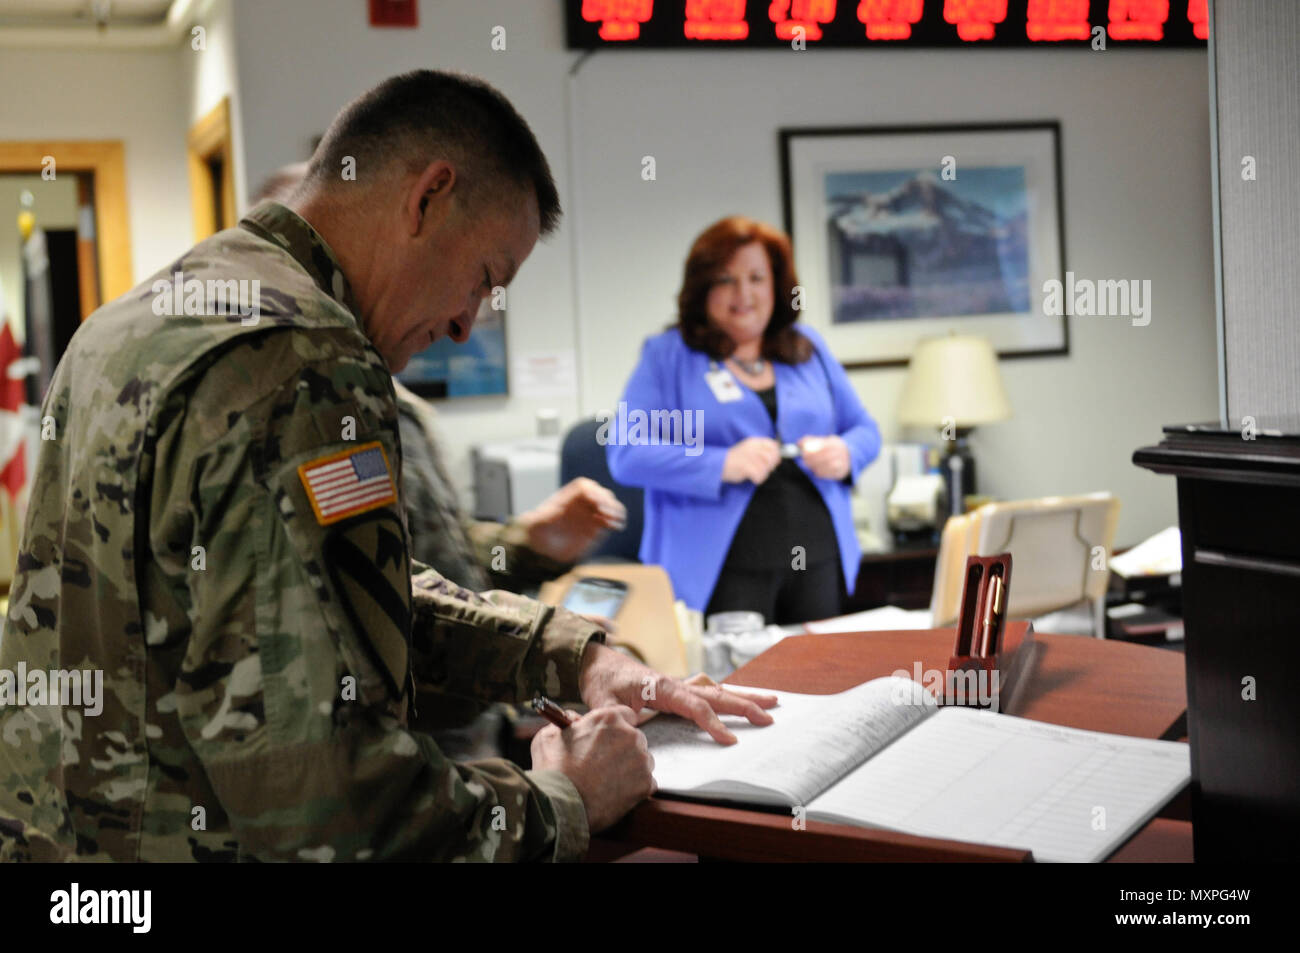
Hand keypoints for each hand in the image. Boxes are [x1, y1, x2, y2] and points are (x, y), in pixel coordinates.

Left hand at [518, 477, 626, 563]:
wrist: (544, 550)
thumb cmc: (537, 534)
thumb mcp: (532, 525)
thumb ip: (535, 519)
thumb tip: (536, 516)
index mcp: (567, 499)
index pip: (584, 487)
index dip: (593, 492)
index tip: (597, 503)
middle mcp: (580, 504)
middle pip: (599, 493)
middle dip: (606, 501)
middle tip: (607, 513)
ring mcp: (589, 514)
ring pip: (607, 505)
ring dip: (614, 510)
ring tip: (615, 521)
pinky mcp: (596, 527)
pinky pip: (610, 520)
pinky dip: (616, 521)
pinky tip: (616, 526)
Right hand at [530, 705, 654, 832]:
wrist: (560, 804)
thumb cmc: (553, 769)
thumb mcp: (549, 736)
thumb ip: (566, 722)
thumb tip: (575, 720)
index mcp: (609, 718)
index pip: (626, 715)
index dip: (617, 728)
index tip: (610, 738)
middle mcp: (630, 735)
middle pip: (635, 739)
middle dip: (623, 749)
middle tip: (605, 763)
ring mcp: (640, 760)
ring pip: (642, 761)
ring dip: (631, 768)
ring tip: (609, 781)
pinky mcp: (645, 784)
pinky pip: (646, 782)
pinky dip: (634, 788)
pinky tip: (615, 793)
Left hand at [578, 642, 777, 744]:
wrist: (595, 660)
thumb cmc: (600, 681)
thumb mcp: (603, 703)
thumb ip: (617, 718)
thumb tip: (630, 731)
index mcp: (661, 687)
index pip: (694, 707)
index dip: (713, 724)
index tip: (730, 740)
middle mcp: (674, 683)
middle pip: (716, 694)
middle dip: (744, 705)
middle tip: (770, 716)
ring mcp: (677, 685)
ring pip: (716, 690)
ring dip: (743, 696)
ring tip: (771, 701)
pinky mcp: (675, 688)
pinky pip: (707, 691)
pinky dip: (727, 694)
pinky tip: (738, 698)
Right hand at [722, 437, 780, 484]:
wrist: (719, 465)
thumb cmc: (736, 460)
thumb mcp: (750, 451)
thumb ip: (763, 453)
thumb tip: (779, 459)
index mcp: (754, 442)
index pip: (773, 445)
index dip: (776, 455)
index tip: (774, 462)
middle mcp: (752, 447)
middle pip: (772, 457)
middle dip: (771, 466)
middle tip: (764, 471)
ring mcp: (748, 456)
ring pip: (766, 468)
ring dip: (763, 474)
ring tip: (756, 476)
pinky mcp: (744, 466)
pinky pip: (759, 475)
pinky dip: (758, 479)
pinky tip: (752, 479)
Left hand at [800, 435, 850, 480]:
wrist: (848, 457)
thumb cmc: (830, 448)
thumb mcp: (823, 441)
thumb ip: (811, 441)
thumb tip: (799, 443)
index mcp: (836, 443)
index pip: (824, 447)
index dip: (813, 450)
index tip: (803, 453)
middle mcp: (842, 453)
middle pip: (826, 457)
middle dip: (813, 459)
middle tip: (804, 461)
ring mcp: (843, 464)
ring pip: (827, 466)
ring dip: (816, 466)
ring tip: (810, 465)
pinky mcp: (841, 473)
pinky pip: (828, 474)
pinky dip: (820, 472)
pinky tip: (815, 470)